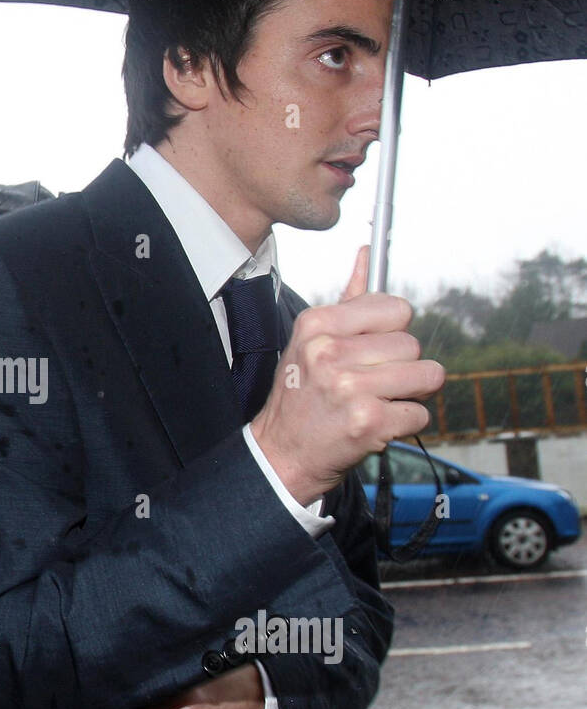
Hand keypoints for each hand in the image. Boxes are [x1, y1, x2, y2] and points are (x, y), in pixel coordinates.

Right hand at [249, 244, 444, 505]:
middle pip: (413, 345)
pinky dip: (404, 424)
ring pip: (426, 376)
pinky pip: (420, 414)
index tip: (372, 351)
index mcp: (317, 325)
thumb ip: (348, 300)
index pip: (396, 309)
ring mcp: (350, 389)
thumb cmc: (301, 396)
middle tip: (371, 384)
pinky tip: (375, 425)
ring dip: (409, 394)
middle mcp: (330, 353)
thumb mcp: (311, 342)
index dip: (392, 332)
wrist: (281, 454)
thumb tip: (367, 254)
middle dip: (402, 367)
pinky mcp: (370, 423)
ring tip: (377, 402)